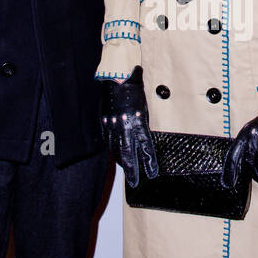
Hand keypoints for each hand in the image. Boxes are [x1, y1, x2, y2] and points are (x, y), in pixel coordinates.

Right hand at [100, 65, 158, 187]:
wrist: (115, 75)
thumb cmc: (133, 85)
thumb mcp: (145, 103)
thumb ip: (145, 119)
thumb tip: (145, 135)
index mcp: (137, 119)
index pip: (145, 146)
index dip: (149, 161)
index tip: (153, 173)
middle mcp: (124, 124)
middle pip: (128, 153)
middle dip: (132, 170)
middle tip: (135, 182)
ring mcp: (112, 124)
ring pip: (117, 149)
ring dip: (122, 162)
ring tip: (127, 172)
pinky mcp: (104, 121)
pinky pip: (108, 140)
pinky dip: (113, 150)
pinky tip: (116, 156)